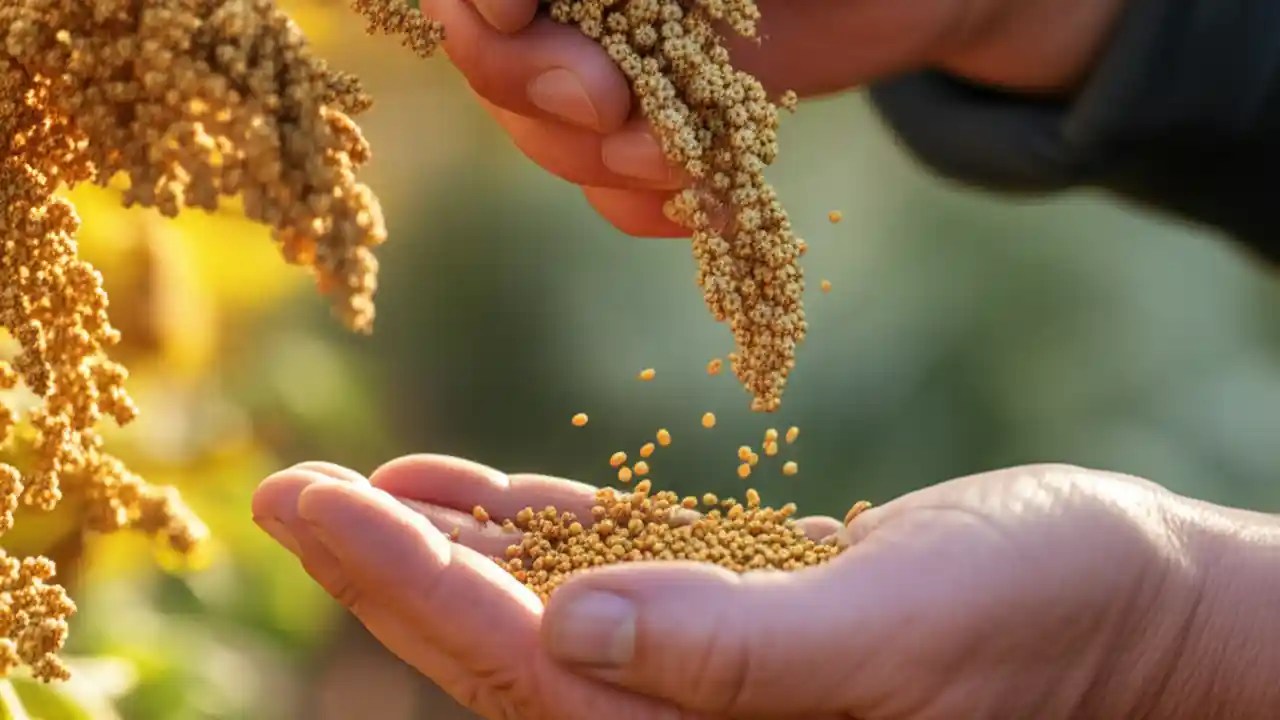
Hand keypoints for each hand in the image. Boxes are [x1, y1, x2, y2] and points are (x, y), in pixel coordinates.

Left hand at [252, 458, 1228, 718]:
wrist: (1127, 600)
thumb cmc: (1044, 620)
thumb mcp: (899, 633)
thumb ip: (738, 653)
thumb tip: (574, 631)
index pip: (524, 677)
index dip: (407, 589)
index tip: (312, 506)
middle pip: (507, 652)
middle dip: (390, 572)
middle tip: (286, 490)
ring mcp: (714, 671)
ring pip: (546, 612)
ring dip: (448, 550)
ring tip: (358, 488)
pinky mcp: (740, 612)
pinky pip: (616, 571)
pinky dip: (541, 530)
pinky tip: (470, 487)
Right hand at [419, 0, 1126, 235]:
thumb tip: (510, 2)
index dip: (475, 4)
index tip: (511, 13)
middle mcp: (588, 10)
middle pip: (495, 61)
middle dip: (544, 90)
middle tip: (614, 104)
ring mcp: (618, 69)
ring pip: (549, 135)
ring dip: (606, 161)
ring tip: (682, 161)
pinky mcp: (662, 130)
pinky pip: (613, 190)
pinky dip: (652, 208)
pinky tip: (712, 207)